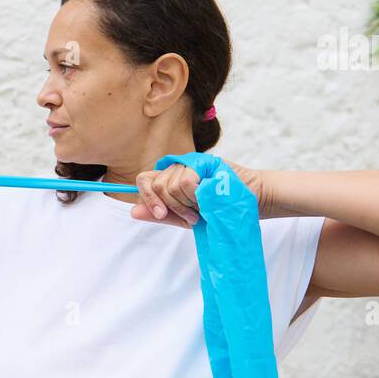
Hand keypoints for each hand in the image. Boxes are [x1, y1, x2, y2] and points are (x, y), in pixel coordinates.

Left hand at [130, 158, 265, 226]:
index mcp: (170, 177)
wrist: (246, 205)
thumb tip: (132, 212)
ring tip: (202, 207)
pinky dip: (195, 195)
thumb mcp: (185, 216)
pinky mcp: (202, 161)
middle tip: (191, 215)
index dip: (146, 197)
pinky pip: (185, 180)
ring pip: (169, 184)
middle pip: (155, 184)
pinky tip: (207, 198)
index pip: (144, 179)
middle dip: (171, 206)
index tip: (160, 214)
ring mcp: (189, 161)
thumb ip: (161, 214)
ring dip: (186, 203)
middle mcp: (177, 166)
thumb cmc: (217, 211)